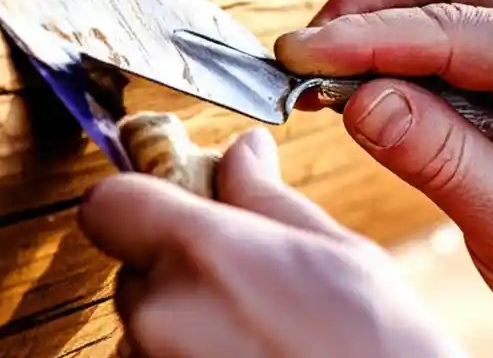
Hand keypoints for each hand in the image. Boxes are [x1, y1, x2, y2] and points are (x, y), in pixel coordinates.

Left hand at [78, 129, 464, 357]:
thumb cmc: (382, 353)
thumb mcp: (341, 254)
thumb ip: (268, 198)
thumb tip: (244, 154)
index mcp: (204, 254)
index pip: (110, 203)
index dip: (138, 200)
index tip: (168, 204)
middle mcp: (164, 315)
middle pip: (133, 268)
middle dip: (177, 268)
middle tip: (243, 281)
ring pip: (145, 326)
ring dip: (184, 322)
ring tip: (256, 336)